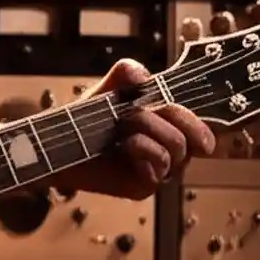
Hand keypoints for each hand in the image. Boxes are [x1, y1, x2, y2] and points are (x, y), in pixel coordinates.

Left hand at [57, 59, 215, 199]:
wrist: (60, 143)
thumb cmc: (88, 117)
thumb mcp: (109, 88)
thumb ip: (127, 73)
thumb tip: (142, 75)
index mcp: (167, 131)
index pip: (199, 132)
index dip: (198, 125)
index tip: (186, 117)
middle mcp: (167, 153)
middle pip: (189, 138)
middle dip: (163, 116)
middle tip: (131, 113)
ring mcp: (157, 172)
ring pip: (174, 149)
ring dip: (147, 130)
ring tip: (121, 130)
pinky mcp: (143, 186)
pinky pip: (158, 167)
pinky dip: (142, 149)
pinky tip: (123, 147)